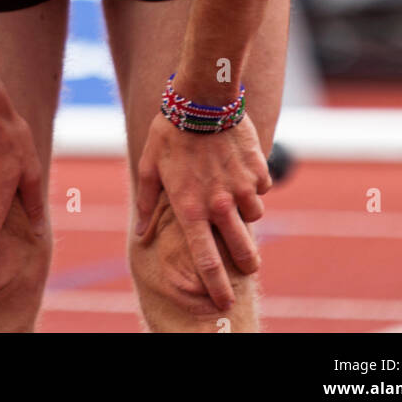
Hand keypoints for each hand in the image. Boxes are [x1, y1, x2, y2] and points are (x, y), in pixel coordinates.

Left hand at [134, 110, 271, 311]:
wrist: (202, 99)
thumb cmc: (170, 132)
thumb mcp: (149, 166)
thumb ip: (145, 202)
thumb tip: (139, 232)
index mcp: (191, 208)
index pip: (206, 260)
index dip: (216, 286)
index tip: (225, 302)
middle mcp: (220, 204)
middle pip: (242, 249)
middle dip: (247, 264)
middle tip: (248, 266)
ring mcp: (242, 188)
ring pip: (254, 215)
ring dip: (246, 211)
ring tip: (232, 191)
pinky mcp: (258, 170)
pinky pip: (262, 187)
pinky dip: (254, 184)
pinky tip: (239, 167)